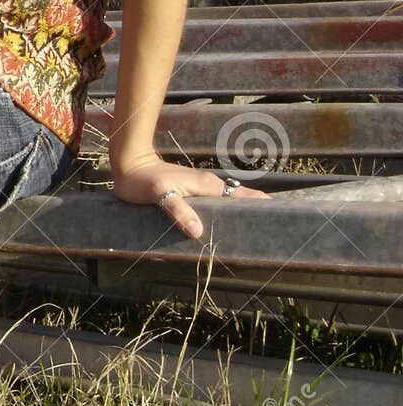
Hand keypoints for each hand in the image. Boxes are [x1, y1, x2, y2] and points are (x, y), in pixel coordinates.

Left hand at [110, 151, 268, 239]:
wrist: (129, 165)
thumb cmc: (143, 180)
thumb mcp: (160, 194)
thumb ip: (179, 210)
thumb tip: (197, 232)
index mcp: (208, 186)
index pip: (243, 196)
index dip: (259, 205)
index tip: (276, 218)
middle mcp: (208, 187)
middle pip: (237, 202)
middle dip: (251, 217)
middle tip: (263, 239)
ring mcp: (199, 191)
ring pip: (225, 205)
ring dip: (235, 219)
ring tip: (246, 240)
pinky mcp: (190, 195)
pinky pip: (211, 207)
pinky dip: (219, 217)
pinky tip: (218, 231)